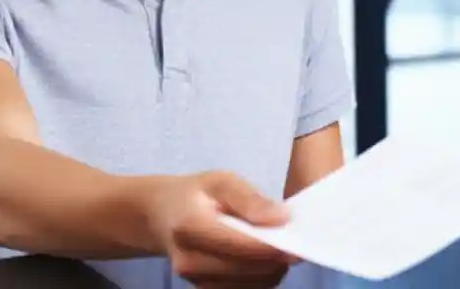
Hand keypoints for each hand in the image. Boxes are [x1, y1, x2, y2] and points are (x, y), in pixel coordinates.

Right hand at [145, 171, 298, 287]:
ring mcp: (194, 279)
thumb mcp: (221, 181)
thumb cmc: (196, 194)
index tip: (297, 243)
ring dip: (271, 272)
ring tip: (281, 251)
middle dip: (274, 261)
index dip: (269, 248)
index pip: (237, 246)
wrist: (162, 216)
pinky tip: (266, 262)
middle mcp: (188, 260)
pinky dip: (260, 279)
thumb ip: (250, 199)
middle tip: (296, 246)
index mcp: (190, 227)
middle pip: (244, 270)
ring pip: (247, 286)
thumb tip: (282, 218)